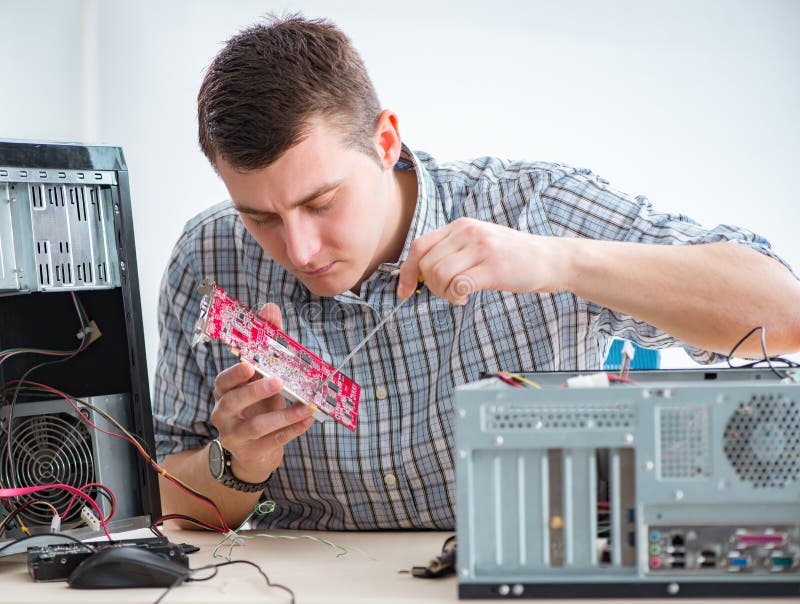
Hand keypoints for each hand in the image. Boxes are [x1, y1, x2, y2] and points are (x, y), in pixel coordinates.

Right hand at [209, 303, 314, 482]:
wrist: (253, 450)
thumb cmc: (258, 404)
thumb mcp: (261, 375)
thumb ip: (266, 342)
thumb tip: (270, 307)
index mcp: (224, 392)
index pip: (223, 381)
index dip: (235, 373)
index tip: (250, 365)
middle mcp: (224, 413)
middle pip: (234, 402)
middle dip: (256, 392)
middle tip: (278, 381)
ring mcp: (235, 436)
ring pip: (257, 426)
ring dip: (284, 415)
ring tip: (306, 407)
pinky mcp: (251, 453)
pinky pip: (273, 442)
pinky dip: (293, 431)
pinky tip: (308, 421)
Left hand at [397, 218, 565, 303]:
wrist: (550, 259)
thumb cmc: (512, 256)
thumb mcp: (478, 243)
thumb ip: (451, 251)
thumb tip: (419, 273)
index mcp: (460, 226)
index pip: (419, 246)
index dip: (406, 272)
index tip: (405, 291)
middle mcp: (468, 231)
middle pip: (425, 263)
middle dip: (429, 285)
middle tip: (447, 293)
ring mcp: (481, 248)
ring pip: (438, 275)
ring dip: (443, 293)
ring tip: (458, 295)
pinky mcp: (493, 267)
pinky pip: (458, 284)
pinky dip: (456, 296)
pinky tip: (466, 297)